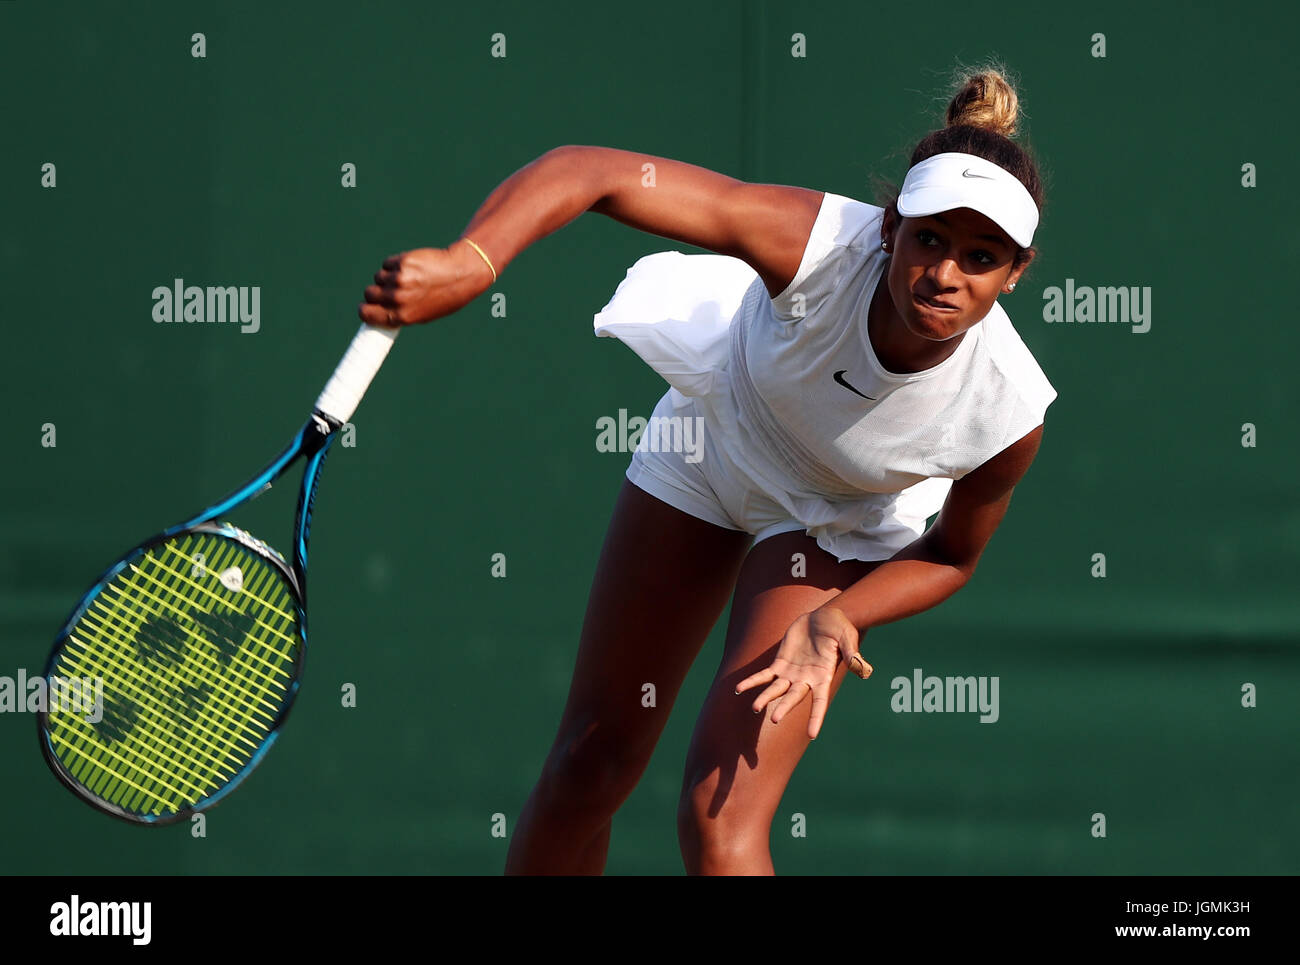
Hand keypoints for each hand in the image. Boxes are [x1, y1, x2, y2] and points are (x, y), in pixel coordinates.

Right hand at [358, 240, 494, 326]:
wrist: (461, 273)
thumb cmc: (444, 297)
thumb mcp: (423, 314)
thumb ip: (400, 314)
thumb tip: (377, 312)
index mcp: (402, 316)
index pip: (366, 314)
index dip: (364, 310)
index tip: (366, 306)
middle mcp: (398, 299)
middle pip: (369, 293)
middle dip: (375, 292)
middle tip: (389, 290)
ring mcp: (399, 280)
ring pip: (378, 277)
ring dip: (387, 277)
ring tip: (407, 278)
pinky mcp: (402, 262)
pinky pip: (387, 264)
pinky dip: (394, 265)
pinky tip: (410, 268)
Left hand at [734, 606, 871, 739]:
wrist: (825, 617)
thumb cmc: (840, 628)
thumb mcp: (848, 638)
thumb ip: (853, 655)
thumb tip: (865, 670)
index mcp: (823, 677)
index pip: (819, 701)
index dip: (816, 717)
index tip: (812, 735)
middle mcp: (806, 680)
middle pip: (793, 697)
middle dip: (785, 708)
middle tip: (775, 719)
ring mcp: (792, 673)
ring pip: (776, 689)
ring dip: (765, 698)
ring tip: (755, 707)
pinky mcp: (780, 663)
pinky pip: (764, 675)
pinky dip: (752, 682)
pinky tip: (738, 688)